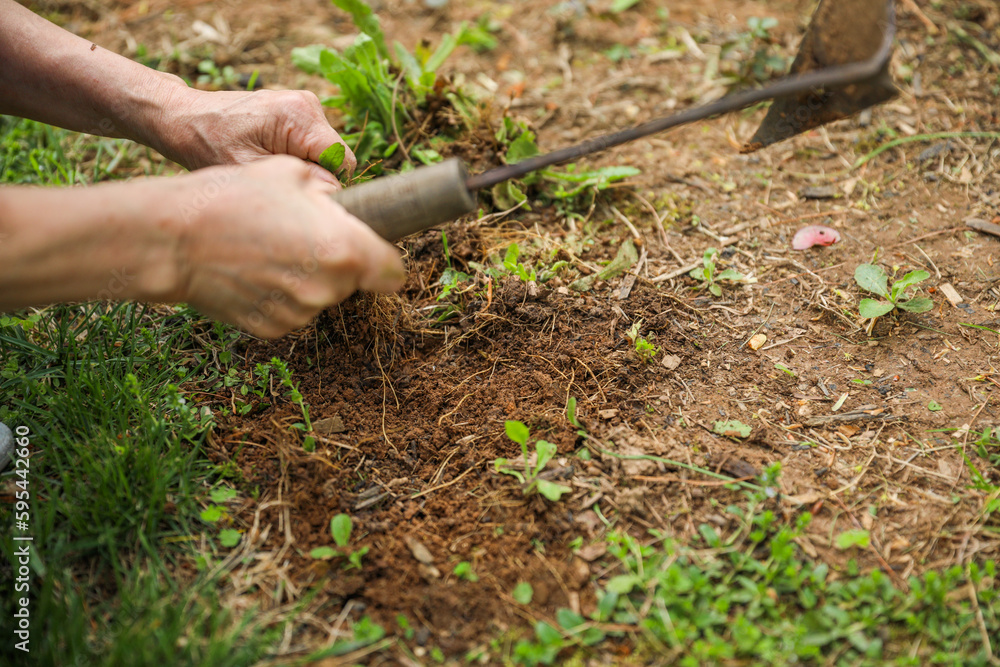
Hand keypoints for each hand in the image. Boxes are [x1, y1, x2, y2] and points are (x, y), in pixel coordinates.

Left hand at [153, 85, 356, 186]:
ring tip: (267, 166)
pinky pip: (314, 145)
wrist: (184, 118)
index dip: (327, 184)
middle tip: (275, 180)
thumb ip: (298, 182)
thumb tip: (334, 194)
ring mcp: (305, 105)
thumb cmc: (208, 143)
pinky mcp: (299, 111)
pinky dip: (297, 157)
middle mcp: (309, 104)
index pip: (343, 161)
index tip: (296, 193)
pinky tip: (268, 157)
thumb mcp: (250, 170)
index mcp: (299, 115)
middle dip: (313, 176)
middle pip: (336, 158)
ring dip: (303, 167)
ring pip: (326, 154)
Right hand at [163, 156, 402, 336]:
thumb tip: (346, 208)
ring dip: (308, 279)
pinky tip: (253, 271)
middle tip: (302, 236)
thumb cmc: (234, 197)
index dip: (385, 260)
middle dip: (338, 262)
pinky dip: (280, 296)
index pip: (393, 273)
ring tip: (269, 249)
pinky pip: (291, 311)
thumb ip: (332, 197)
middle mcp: (328, 288)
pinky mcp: (272, 330)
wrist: (175, 239)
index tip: (375, 253)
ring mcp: (300, 313)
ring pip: (321, 297)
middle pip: (353, 282)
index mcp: (345, 249)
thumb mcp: (293, 174)